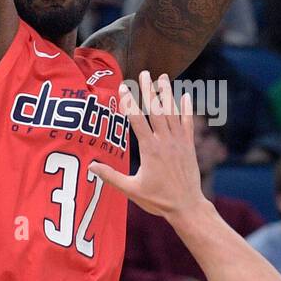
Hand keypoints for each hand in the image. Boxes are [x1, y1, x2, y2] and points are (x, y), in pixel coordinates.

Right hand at [90, 71, 201, 218]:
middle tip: (144, 73)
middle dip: (149, 90)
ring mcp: (179, 142)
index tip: (123, 88)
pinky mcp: (189, 147)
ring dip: (167, 94)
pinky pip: (187, 123)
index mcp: (150, 150)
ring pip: (172, 113)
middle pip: (156, 110)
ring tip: (162, 78)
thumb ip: (111, 177)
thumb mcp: (131, 190)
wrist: (186, 206)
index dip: (129, 103)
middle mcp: (165, 142)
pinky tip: (185, 96)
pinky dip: (186, 109)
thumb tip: (91, 166)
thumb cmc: (158, 200)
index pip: (137, 120)